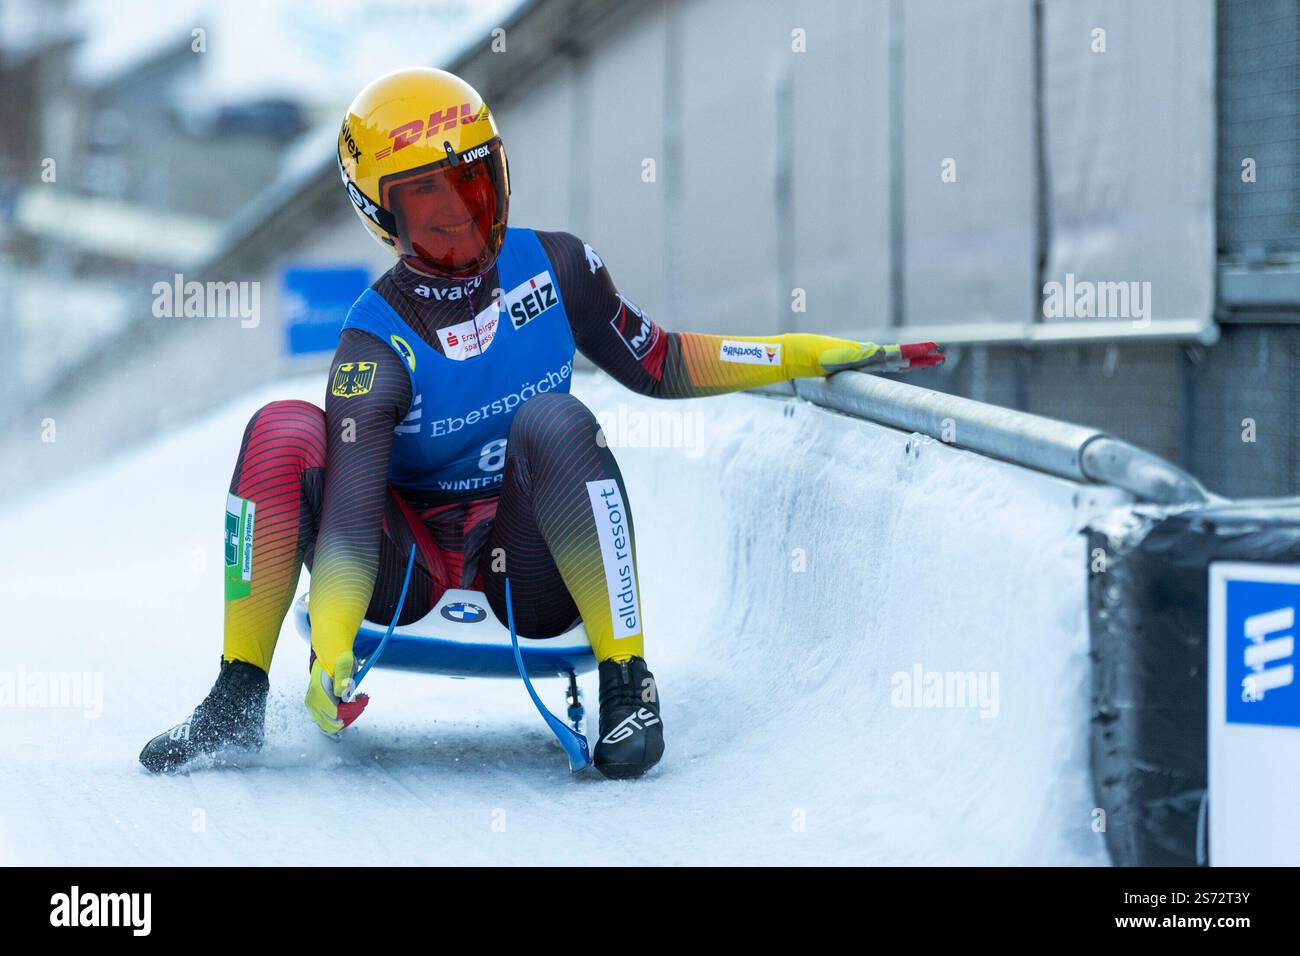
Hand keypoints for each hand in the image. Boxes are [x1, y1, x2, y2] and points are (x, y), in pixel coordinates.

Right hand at [305, 648, 368, 736]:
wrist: (328, 656)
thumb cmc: (338, 659)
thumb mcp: (345, 663)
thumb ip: (343, 677)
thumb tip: (341, 694)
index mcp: (319, 691)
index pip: (337, 713)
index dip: (354, 710)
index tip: (364, 699)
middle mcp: (313, 701)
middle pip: (333, 723)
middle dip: (350, 716)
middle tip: (361, 703)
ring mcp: (312, 706)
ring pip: (331, 725)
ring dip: (346, 718)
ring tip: (356, 703)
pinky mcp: (315, 708)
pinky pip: (329, 721)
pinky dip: (340, 717)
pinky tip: (348, 705)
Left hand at [818, 340, 943, 373]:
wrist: (809, 356)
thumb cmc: (824, 356)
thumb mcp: (845, 356)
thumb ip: (864, 355)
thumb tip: (883, 351)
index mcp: (871, 354)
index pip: (900, 353)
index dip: (917, 353)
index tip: (935, 349)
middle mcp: (872, 356)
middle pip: (903, 357)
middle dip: (922, 358)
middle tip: (941, 358)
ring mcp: (867, 360)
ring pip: (896, 361)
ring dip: (914, 361)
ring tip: (931, 361)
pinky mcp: (860, 364)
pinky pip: (884, 364)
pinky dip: (898, 364)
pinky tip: (904, 363)